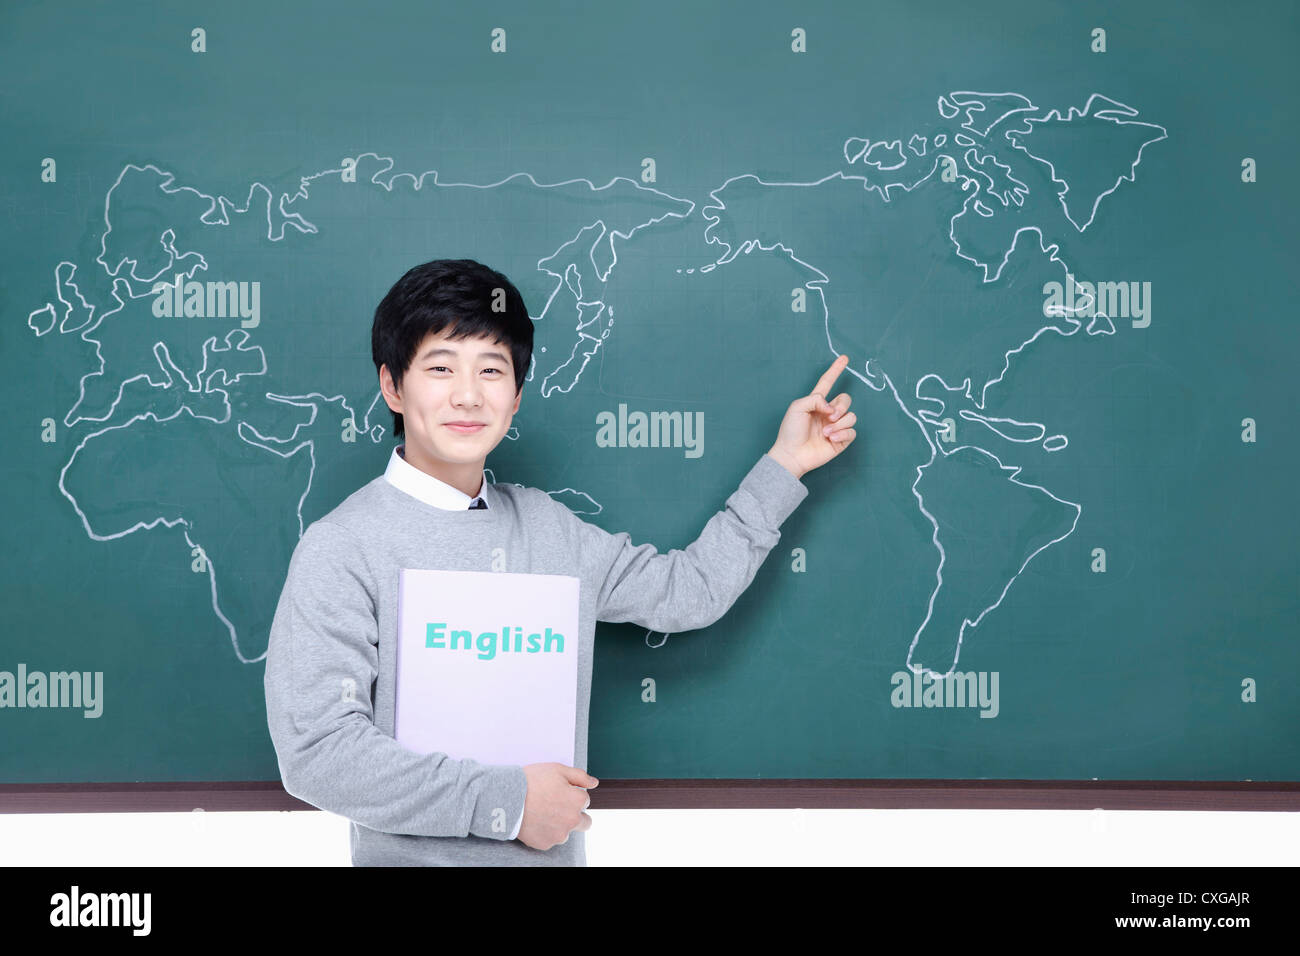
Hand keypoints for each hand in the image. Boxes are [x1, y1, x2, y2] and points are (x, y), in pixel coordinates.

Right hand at [517, 762, 597, 850]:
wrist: (507, 798)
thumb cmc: (532, 781)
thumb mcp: (557, 769)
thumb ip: (580, 776)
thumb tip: (594, 783)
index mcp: (578, 801)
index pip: (585, 800)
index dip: (572, 794)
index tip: (559, 792)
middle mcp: (573, 820)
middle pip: (585, 822)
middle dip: (575, 815)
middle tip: (557, 807)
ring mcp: (559, 834)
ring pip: (567, 831)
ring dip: (560, 825)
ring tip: (543, 813)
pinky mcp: (546, 844)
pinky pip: (551, 839)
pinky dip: (546, 832)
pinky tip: (536, 821)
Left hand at [767, 353, 856, 479]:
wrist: (792, 454)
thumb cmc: (790, 431)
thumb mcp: (797, 407)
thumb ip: (815, 399)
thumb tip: (832, 407)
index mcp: (817, 402)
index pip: (828, 382)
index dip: (836, 370)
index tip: (844, 358)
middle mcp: (828, 413)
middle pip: (846, 399)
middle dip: (841, 407)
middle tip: (830, 417)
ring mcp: (835, 426)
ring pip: (852, 416)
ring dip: (839, 424)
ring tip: (825, 433)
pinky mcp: (841, 440)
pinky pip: (852, 431)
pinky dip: (843, 434)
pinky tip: (831, 439)